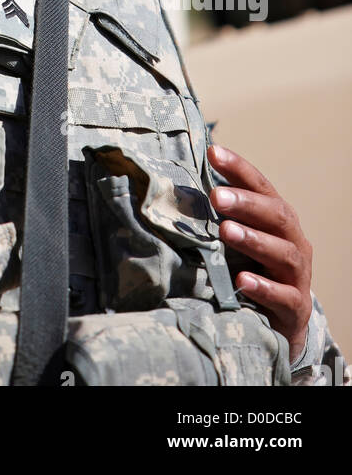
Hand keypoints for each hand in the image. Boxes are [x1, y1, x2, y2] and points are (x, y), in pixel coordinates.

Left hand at [207, 144, 312, 361]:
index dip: (239, 169)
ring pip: (283, 253)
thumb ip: (221, 215)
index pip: (261, 186)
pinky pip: (284, 296)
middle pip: (276, 215)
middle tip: (216, 196)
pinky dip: (264, 287)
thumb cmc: (253, 267)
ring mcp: (298, 275)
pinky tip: (242, 280)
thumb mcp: (239, 238)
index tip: (213, 152)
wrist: (281, 322)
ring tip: (225, 231)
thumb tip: (177, 185)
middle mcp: (294, 241)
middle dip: (246, 203)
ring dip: (254, 240)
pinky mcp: (296, 307)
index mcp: (278, 218)